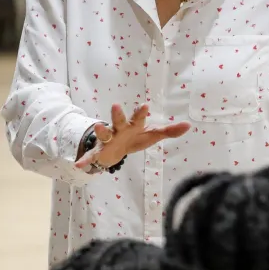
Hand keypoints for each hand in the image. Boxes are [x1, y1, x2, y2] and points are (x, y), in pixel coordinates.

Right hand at [75, 103, 189, 169]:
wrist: (116, 149)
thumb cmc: (136, 138)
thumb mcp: (152, 136)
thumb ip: (169, 131)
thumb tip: (188, 125)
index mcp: (133, 125)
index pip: (138, 118)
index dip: (141, 112)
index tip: (145, 105)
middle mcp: (119, 129)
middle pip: (119, 121)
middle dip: (118, 114)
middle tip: (117, 106)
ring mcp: (108, 140)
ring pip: (104, 134)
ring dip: (101, 130)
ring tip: (98, 126)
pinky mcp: (99, 151)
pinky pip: (92, 156)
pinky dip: (86, 160)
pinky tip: (80, 164)